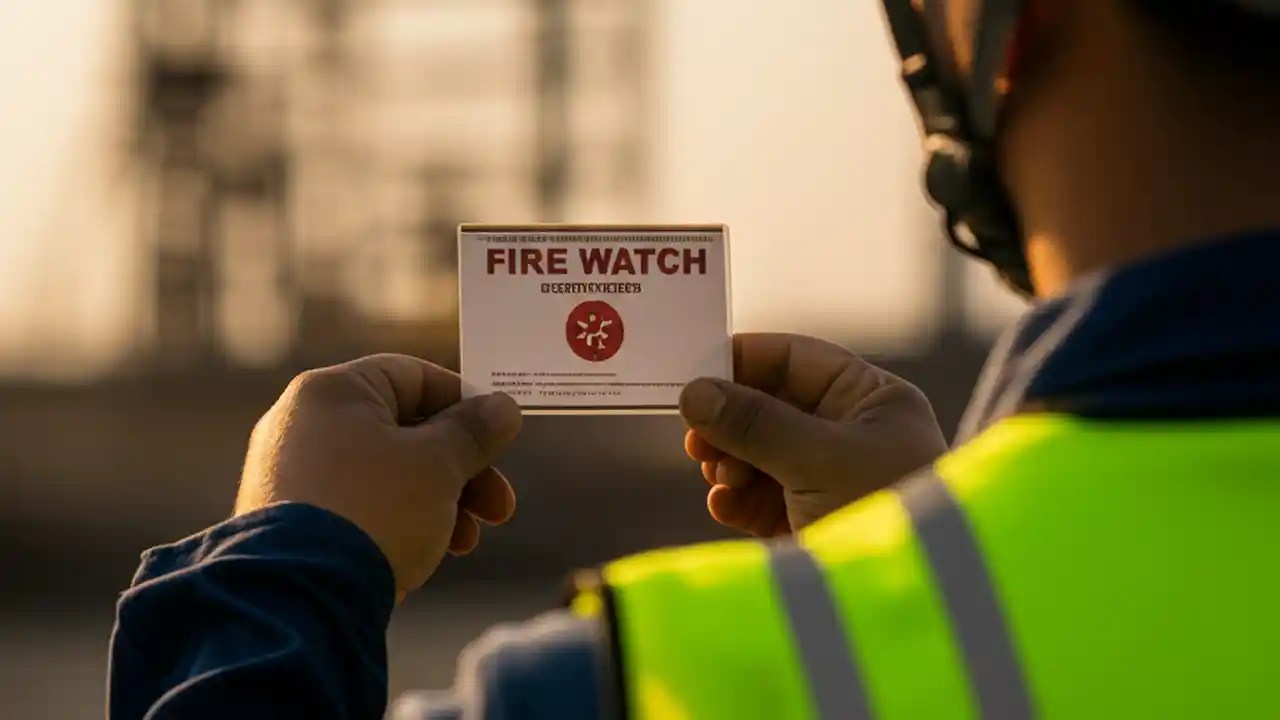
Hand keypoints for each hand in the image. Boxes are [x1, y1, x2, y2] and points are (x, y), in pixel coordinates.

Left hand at [235, 354, 522, 600]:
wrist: (298, 598)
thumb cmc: (374, 512)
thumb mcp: (438, 465)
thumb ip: (474, 431)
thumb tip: (503, 406)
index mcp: (334, 390)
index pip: (416, 377)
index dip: (467, 404)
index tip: (500, 437)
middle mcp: (302, 422)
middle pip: (404, 430)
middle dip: (461, 470)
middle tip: (499, 509)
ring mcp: (289, 472)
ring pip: (384, 472)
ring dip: (437, 501)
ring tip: (466, 542)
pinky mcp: (286, 519)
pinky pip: (356, 504)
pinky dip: (396, 520)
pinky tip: (425, 553)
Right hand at [679, 334, 946, 535]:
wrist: (911, 609)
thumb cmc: (888, 513)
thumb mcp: (821, 460)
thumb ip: (756, 423)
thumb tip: (695, 392)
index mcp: (872, 401)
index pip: (796, 361)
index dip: (744, 362)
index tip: (694, 375)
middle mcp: (850, 434)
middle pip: (769, 407)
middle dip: (730, 422)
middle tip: (697, 440)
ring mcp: (827, 480)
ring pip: (757, 454)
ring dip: (730, 463)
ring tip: (722, 478)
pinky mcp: (807, 522)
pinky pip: (758, 498)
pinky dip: (736, 500)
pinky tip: (725, 506)